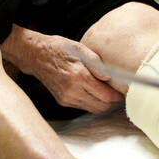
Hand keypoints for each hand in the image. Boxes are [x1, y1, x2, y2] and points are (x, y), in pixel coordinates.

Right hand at [5, 28, 123, 112]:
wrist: (35, 56)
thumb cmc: (58, 48)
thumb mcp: (79, 48)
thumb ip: (96, 62)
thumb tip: (109, 76)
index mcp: (78, 77)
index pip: (105, 96)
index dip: (117, 96)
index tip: (123, 92)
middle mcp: (72, 91)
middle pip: (101, 106)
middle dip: (112, 102)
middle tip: (118, 93)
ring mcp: (66, 98)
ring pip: (93, 109)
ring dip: (103, 104)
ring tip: (108, 93)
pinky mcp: (63, 101)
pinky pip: (83, 107)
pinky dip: (92, 102)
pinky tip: (94, 92)